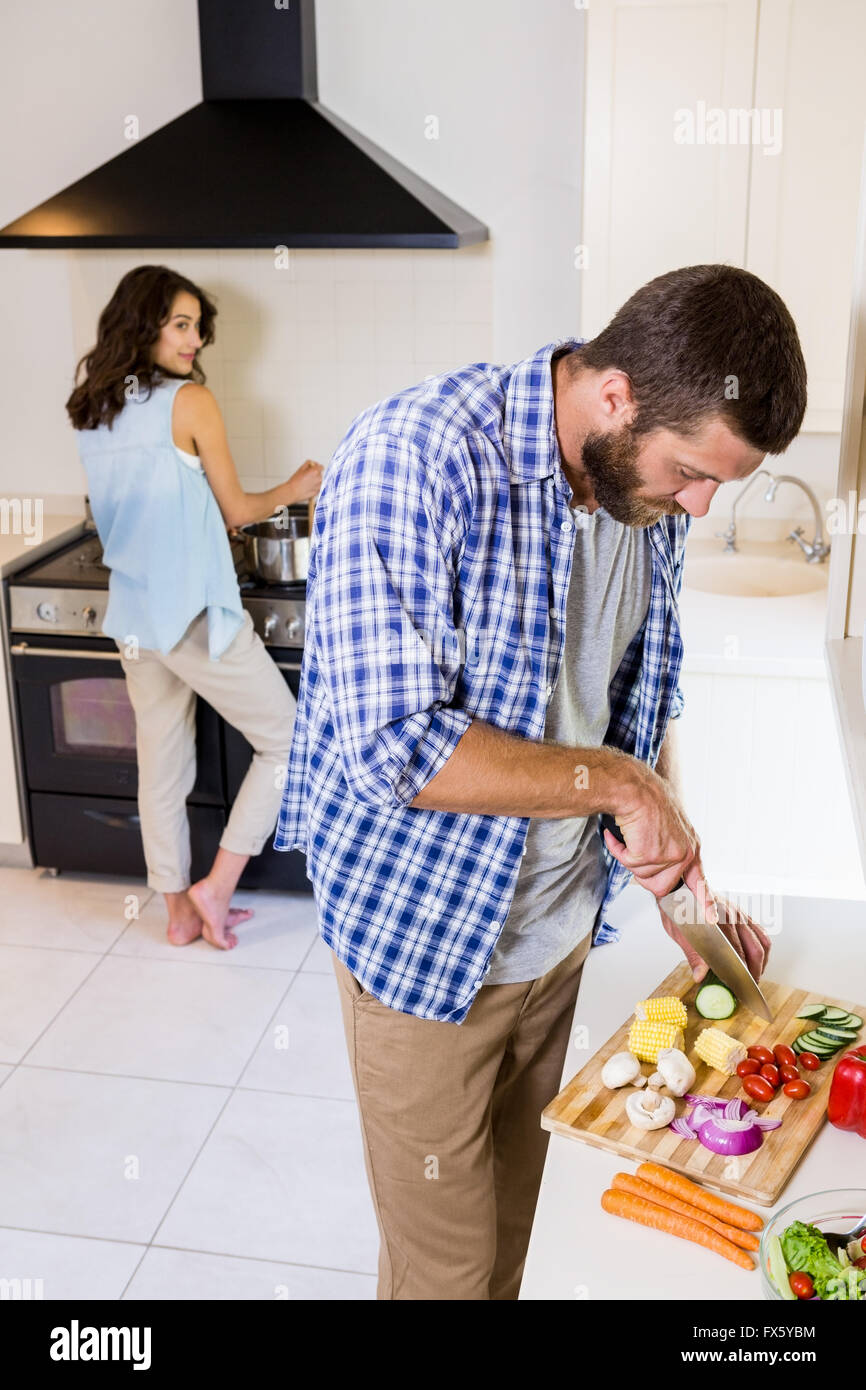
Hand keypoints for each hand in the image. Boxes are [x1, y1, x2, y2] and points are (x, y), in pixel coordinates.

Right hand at [286, 458, 322, 503]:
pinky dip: (314, 487)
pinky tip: (307, 487)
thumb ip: (307, 464)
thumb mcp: (300, 469)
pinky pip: (318, 487)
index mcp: (315, 471)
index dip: (317, 467)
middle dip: (315, 474)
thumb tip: (311, 463)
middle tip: (307, 476)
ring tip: (306, 482)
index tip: (313, 468)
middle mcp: (318, 478)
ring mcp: (318, 486)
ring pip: (319, 481)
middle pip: (320, 474)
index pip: (321, 467)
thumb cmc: (295, 482)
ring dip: (315, 480)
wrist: (292, 492)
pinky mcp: (317, 492)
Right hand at [604, 763, 704, 900]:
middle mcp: (684, 853)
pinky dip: (618, 851)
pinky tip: (619, 835)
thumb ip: (668, 850)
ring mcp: (669, 855)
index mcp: (691, 846)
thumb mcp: (667, 827)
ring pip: (643, 878)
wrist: (634, 788)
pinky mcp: (651, 854)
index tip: (710, 918)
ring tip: (631, 838)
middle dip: (644, 875)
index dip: (704, 901)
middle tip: (636, 853)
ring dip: (630, 861)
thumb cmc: (646, 801)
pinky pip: (628, 865)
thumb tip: (658, 872)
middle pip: (662, 887)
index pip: (699, 881)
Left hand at [657, 891, 772, 982]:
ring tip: (755, 976)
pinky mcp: (741, 913)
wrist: (677, 888)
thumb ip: (693, 955)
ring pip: (762, 941)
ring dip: (761, 961)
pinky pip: (760, 932)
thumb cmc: (677, 909)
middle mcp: (733, 915)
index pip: (736, 953)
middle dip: (754, 971)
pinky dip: (762, 948)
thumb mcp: (680, 934)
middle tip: (748, 987)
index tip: (738, 987)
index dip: (739, 973)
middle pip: (754, 949)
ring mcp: (739, 913)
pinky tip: (757, 959)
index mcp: (718, 921)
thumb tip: (700, 976)